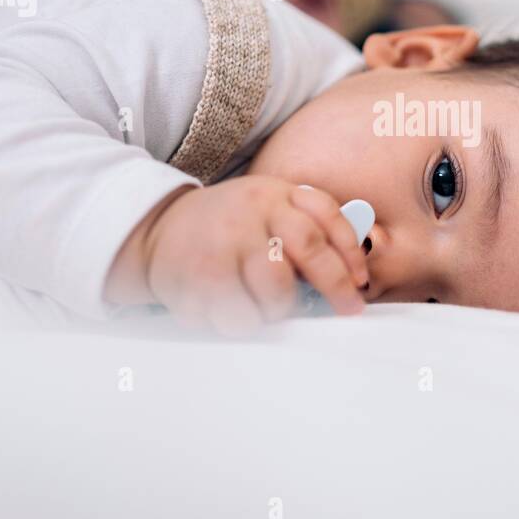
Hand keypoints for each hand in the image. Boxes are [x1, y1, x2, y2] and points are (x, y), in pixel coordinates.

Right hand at [106, 177, 367, 335]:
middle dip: (335, 285)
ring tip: (266, 308)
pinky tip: (231, 312)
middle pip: (308, 250)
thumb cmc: (226, 226)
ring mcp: (225, 242)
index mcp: (274, 194)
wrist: (158, 228)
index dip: (350, 251)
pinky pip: (237, 315)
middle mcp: (251, 212)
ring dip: (279, 309)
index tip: (360, 282)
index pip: (325, 216)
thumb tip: (352, 274)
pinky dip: (242, 324)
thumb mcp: (266, 208)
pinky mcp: (199, 275)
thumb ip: (305, 228)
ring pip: (275, 291)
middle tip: (347, 308)